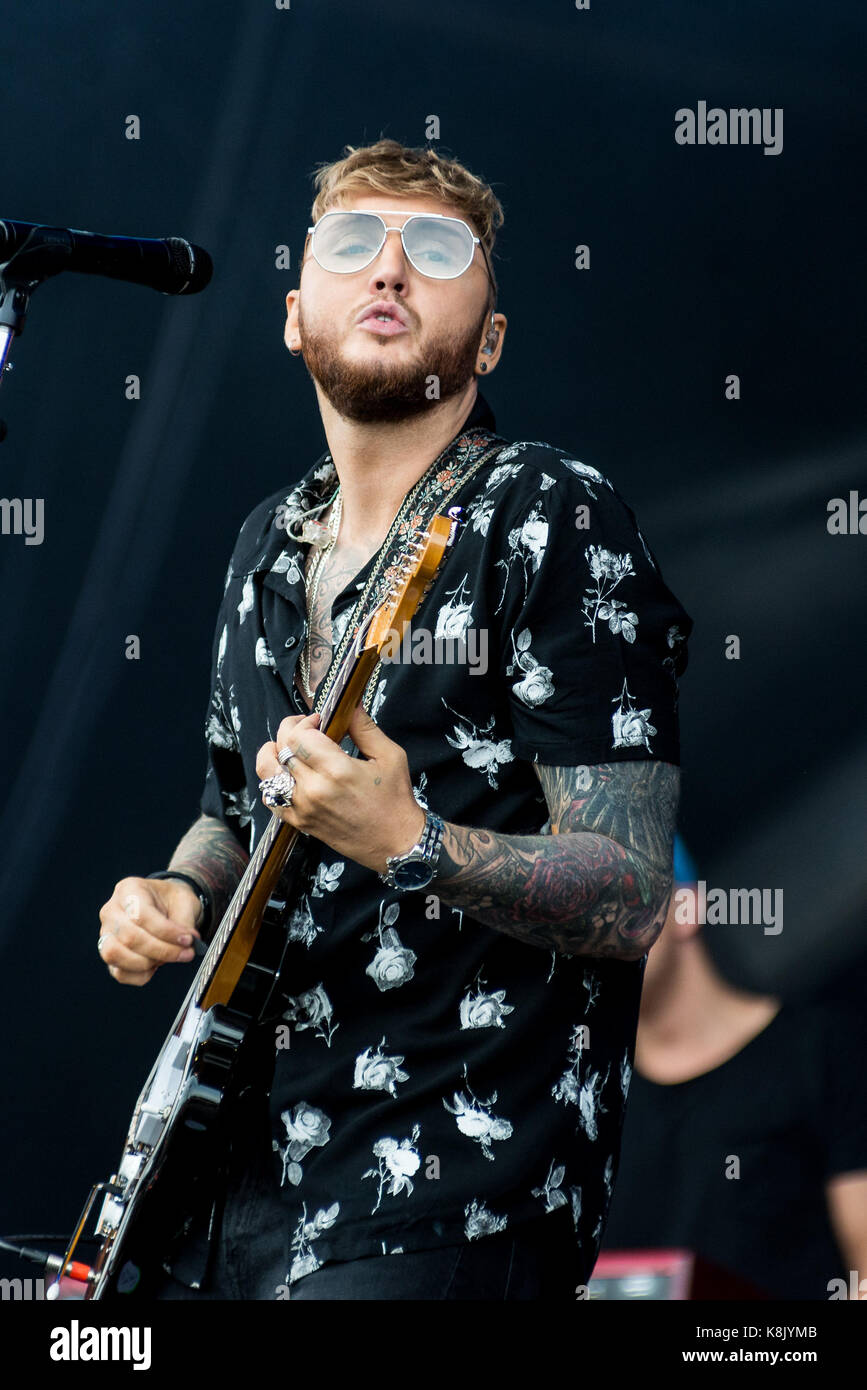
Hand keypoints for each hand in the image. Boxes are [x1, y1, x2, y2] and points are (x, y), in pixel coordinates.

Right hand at [97, 877, 201, 985]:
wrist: (165, 905)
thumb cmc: (171, 900)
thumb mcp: (185, 900)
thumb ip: (185, 921)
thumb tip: (188, 943)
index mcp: (129, 890)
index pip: (141, 915)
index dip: (166, 931)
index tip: (188, 939)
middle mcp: (111, 911)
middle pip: (129, 937)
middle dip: (162, 950)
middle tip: (186, 953)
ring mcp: (105, 933)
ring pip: (115, 955)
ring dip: (147, 963)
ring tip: (169, 958)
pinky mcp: (109, 954)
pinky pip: (118, 972)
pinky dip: (140, 975)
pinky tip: (156, 967)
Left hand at [255, 705, 426, 873]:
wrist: (395, 843)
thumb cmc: (396, 800)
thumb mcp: (390, 756)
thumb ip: (364, 727)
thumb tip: (349, 704)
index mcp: (337, 771)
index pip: (299, 735)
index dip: (305, 721)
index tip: (319, 720)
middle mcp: (314, 790)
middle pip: (281, 747)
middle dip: (290, 730)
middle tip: (308, 729)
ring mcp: (303, 808)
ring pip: (267, 770)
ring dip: (273, 752)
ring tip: (290, 748)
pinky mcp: (299, 822)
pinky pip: (270, 796)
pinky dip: (273, 780)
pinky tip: (289, 774)